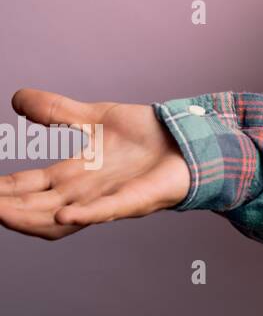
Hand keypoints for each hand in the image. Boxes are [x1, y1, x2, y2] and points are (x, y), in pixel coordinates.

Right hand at [0, 88, 191, 239]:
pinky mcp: (138, 198)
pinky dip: (86, 215)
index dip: (2, 189)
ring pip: (63, 217)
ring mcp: (111, 197)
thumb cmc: (147, 136)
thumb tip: (17, 97)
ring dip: (31, 218)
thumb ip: (58, 112)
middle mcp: (87, 192)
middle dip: (7, 208)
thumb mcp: (95, 118)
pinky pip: (109, 210)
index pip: (28, 186)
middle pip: (37, 208)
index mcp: (74, 175)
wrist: (191, 138)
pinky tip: (64, 217)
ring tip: (1, 213)